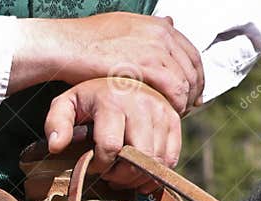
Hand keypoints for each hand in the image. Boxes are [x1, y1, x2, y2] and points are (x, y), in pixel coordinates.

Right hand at [12, 13, 203, 114]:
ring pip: (186, 81)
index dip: (193, 76)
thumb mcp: (120, 28)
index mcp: (157, 26)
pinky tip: (165, 117)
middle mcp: (161, 35)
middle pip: (193, 68)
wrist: (66, 45)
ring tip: (172, 117)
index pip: (190, 53)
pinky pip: (174, 89)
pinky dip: (175, 105)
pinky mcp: (146, 67)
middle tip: (185, 109)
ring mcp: (155, 50)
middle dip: (192, 91)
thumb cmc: (84, 42)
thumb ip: (144, 32)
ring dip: (183, 102)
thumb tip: (166, 24)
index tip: (189, 93)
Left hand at [44, 78, 181, 191]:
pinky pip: (171, 156)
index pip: (110, 146)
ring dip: (138, 176)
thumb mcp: (65, 105)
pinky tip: (139, 173)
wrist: (118, 79)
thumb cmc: (88, 99)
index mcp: (111, 100)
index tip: (93, 166)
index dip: (100, 165)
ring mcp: (161, 110)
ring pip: (156, 160)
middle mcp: (141, 103)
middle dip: (122, 175)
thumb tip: (56, 146)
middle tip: (109, 175)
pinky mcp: (174, 118)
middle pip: (138, 156)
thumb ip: (56, 123)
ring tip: (122, 173)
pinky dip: (156, 173)